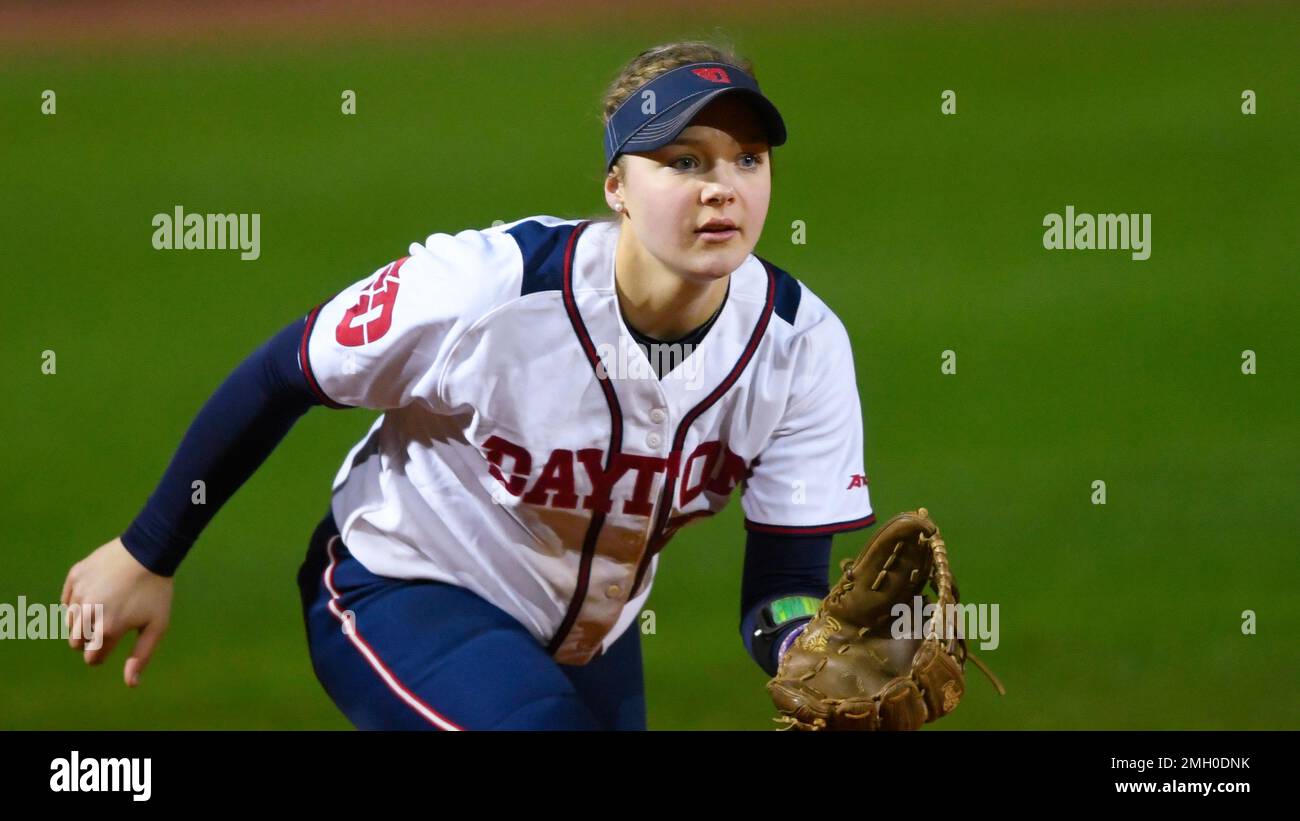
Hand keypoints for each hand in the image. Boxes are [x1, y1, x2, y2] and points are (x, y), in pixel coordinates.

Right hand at [61, 537, 173, 686]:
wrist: (149, 551)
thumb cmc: (155, 591)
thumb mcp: (156, 626)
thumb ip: (141, 656)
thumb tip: (131, 684)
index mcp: (107, 629)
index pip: (92, 658)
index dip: (102, 654)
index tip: (113, 641)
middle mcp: (88, 613)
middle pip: (77, 642)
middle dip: (90, 640)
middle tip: (109, 623)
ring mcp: (79, 594)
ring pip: (70, 622)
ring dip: (83, 622)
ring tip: (105, 608)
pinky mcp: (74, 576)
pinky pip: (68, 599)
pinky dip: (78, 601)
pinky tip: (97, 592)